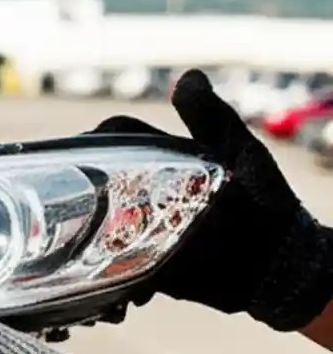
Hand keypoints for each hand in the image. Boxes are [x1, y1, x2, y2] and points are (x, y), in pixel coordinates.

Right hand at [92, 69, 332, 330]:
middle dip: (81, 190)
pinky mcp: (149, 266)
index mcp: (165, 158)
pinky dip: (110, 276)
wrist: (282, 262)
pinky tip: (113, 278)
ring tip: (80, 242)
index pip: (119, 138)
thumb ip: (211, 118)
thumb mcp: (240, 152)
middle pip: (99, 182)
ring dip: (88, 235)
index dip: (98, 139)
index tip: (80, 150)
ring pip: (100, 227)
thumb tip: (187, 75)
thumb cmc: (265, 199)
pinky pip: (118, 269)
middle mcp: (149, 191)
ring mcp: (146, 229)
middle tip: (70, 201)